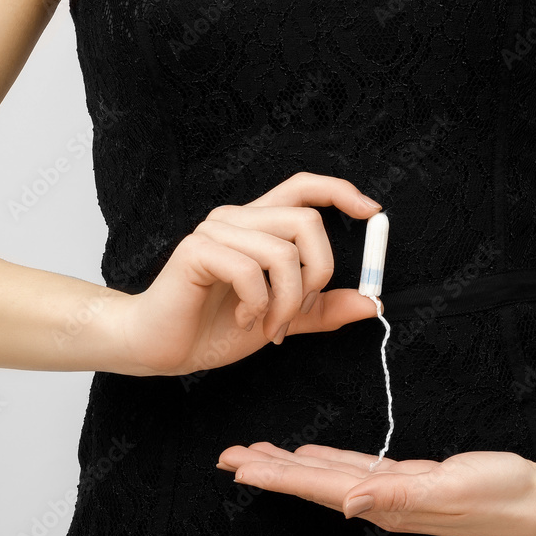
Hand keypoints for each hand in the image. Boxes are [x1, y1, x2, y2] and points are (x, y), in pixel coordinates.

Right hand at [118, 172, 382, 375]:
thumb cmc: (216, 327)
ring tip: (267, 326)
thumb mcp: (282, 319)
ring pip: (283, 253)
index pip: (303, 187)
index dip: (340, 191)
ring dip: (286, 302)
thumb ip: (321, 309)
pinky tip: (242, 319)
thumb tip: (371, 304)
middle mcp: (238, 218)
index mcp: (258, 225)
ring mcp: (215, 231)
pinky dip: (257, 304)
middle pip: (307, 221)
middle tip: (297, 313)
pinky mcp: (196, 251)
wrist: (163, 348)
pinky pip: (251, 271)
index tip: (372, 211)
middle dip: (317, 274)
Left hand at [216, 442, 535, 535]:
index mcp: (386, 503)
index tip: (238, 467)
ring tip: (255, 456)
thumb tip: (345, 503)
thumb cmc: (502, 495)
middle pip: (311, 484)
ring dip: (289, 466)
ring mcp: (393, 492)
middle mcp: (382, 501)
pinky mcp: (408, 480)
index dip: (275, 477)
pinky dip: (326, 461)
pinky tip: (310, 455)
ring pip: (327, 475)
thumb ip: (397, 495)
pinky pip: (354, 469)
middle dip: (268, 471)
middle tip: (227, 458)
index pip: (317, 488)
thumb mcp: (452, 490)